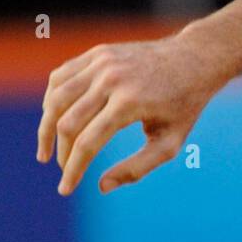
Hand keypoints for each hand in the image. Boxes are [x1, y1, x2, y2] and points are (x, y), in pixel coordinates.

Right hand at [37, 33, 222, 195]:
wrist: (195, 59)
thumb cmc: (184, 105)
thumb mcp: (171, 142)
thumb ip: (139, 167)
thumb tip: (102, 186)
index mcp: (131, 102)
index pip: (88, 143)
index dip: (73, 169)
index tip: (66, 189)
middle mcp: (112, 79)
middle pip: (67, 123)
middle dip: (61, 153)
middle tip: (62, 169)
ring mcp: (102, 62)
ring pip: (56, 99)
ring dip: (46, 128)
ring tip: (47, 150)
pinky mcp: (98, 52)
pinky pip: (61, 78)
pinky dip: (52, 101)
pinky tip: (54, 119)